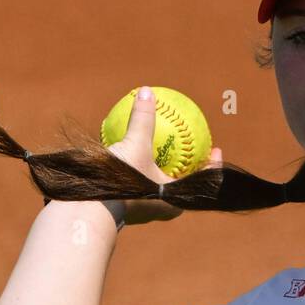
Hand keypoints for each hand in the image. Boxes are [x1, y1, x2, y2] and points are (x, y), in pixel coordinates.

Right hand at [103, 86, 222, 225]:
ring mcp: (146, 210)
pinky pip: (141, 188)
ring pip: (162, 189)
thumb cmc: (120, 181)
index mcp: (176, 199)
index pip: (204, 181)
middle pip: (185, 185)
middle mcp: (164, 208)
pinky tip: (132, 159)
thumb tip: (147, 92)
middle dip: (188, 168)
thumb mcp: (135, 146)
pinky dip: (142, 174)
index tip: (215, 148)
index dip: (213, 164)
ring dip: (165, 172)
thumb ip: (143, 121)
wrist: (90, 212)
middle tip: (192, 150)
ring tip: (163, 154)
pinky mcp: (128, 209)